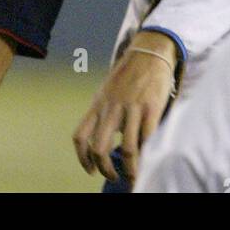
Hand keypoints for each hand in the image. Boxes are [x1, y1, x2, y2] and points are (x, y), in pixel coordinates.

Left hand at [73, 32, 176, 183]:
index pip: (80, 136)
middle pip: (99, 148)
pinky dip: (147, 155)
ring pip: (126, 149)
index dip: (82, 159)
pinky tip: (147, 160)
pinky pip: (146, 139)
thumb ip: (104, 113)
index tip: (90, 170)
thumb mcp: (107, 91)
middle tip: (112, 176)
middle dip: (105, 169)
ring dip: (130, 169)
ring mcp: (131, 108)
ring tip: (132, 176)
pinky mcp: (150, 109)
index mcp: (98, 104)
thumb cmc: (128, 75)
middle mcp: (110, 108)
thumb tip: (104, 140)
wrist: (149, 52)